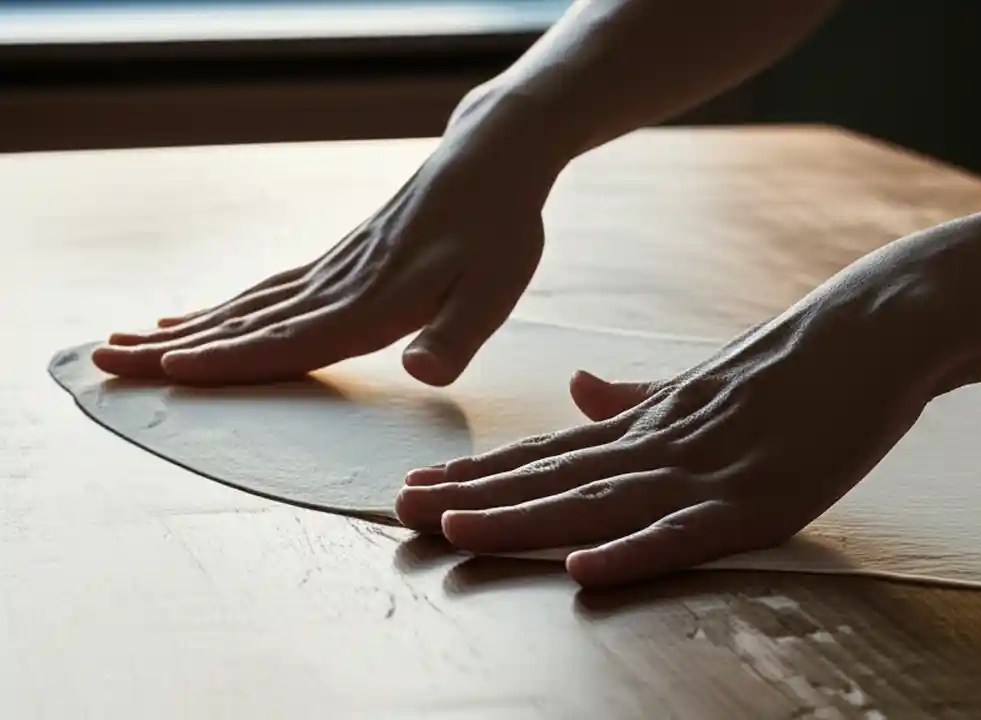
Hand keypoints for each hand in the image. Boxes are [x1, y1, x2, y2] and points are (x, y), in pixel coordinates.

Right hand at [93, 149, 549, 385]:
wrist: (490, 161)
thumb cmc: (499, 232)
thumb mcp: (494, 292)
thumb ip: (456, 337)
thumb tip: (424, 373)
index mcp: (370, 305)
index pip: (289, 342)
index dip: (231, 361)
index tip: (166, 371)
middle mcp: (338, 288)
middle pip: (246, 324)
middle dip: (175, 349)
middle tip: (103, 363)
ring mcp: (333, 271)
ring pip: (247, 305)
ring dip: (187, 329)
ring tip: (126, 342)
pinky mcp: (340, 260)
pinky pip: (269, 289)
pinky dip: (228, 307)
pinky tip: (204, 316)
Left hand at [396, 267, 958, 587]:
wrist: (873, 332)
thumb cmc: (794, 362)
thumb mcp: (702, 381)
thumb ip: (637, 394)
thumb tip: (576, 389)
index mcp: (650, 421)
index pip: (548, 451)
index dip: (482, 471)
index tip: (418, 482)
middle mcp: (662, 445)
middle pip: (555, 476)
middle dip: (476, 496)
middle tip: (400, 509)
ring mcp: (707, 472)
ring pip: (600, 502)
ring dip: (526, 519)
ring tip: (457, 530)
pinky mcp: (759, 500)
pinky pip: (686, 534)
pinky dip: (633, 551)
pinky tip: (582, 566)